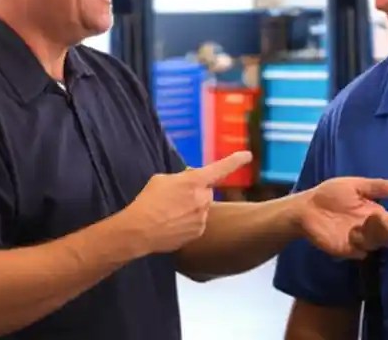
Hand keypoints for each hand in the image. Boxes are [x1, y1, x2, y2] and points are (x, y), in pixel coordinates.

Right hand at [118, 151, 252, 256]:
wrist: (139, 230)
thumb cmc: (148, 201)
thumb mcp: (162, 180)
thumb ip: (181, 178)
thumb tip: (188, 182)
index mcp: (194, 181)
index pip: (220, 168)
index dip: (235, 161)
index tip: (247, 156)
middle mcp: (202, 198)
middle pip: (207, 192)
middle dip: (196, 193)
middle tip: (176, 199)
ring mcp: (202, 217)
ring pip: (202, 209)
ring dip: (191, 209)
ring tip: (170, 213)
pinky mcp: (198, 232)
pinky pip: (197, 223)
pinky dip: (188, 223)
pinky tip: (172, 224)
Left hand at [296, 178, 387, 258]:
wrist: (305, 208)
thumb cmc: (329, 195)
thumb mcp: (354, 185)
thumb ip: (376, 187)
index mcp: (374, 212)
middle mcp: (369, 228)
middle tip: (379, 218)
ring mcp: (358, 241)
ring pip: (376, 243)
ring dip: (373, 234)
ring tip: (359, 223)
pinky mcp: (346, 250)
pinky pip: (360, 251)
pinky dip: (360, 243)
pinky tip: (351, 233)